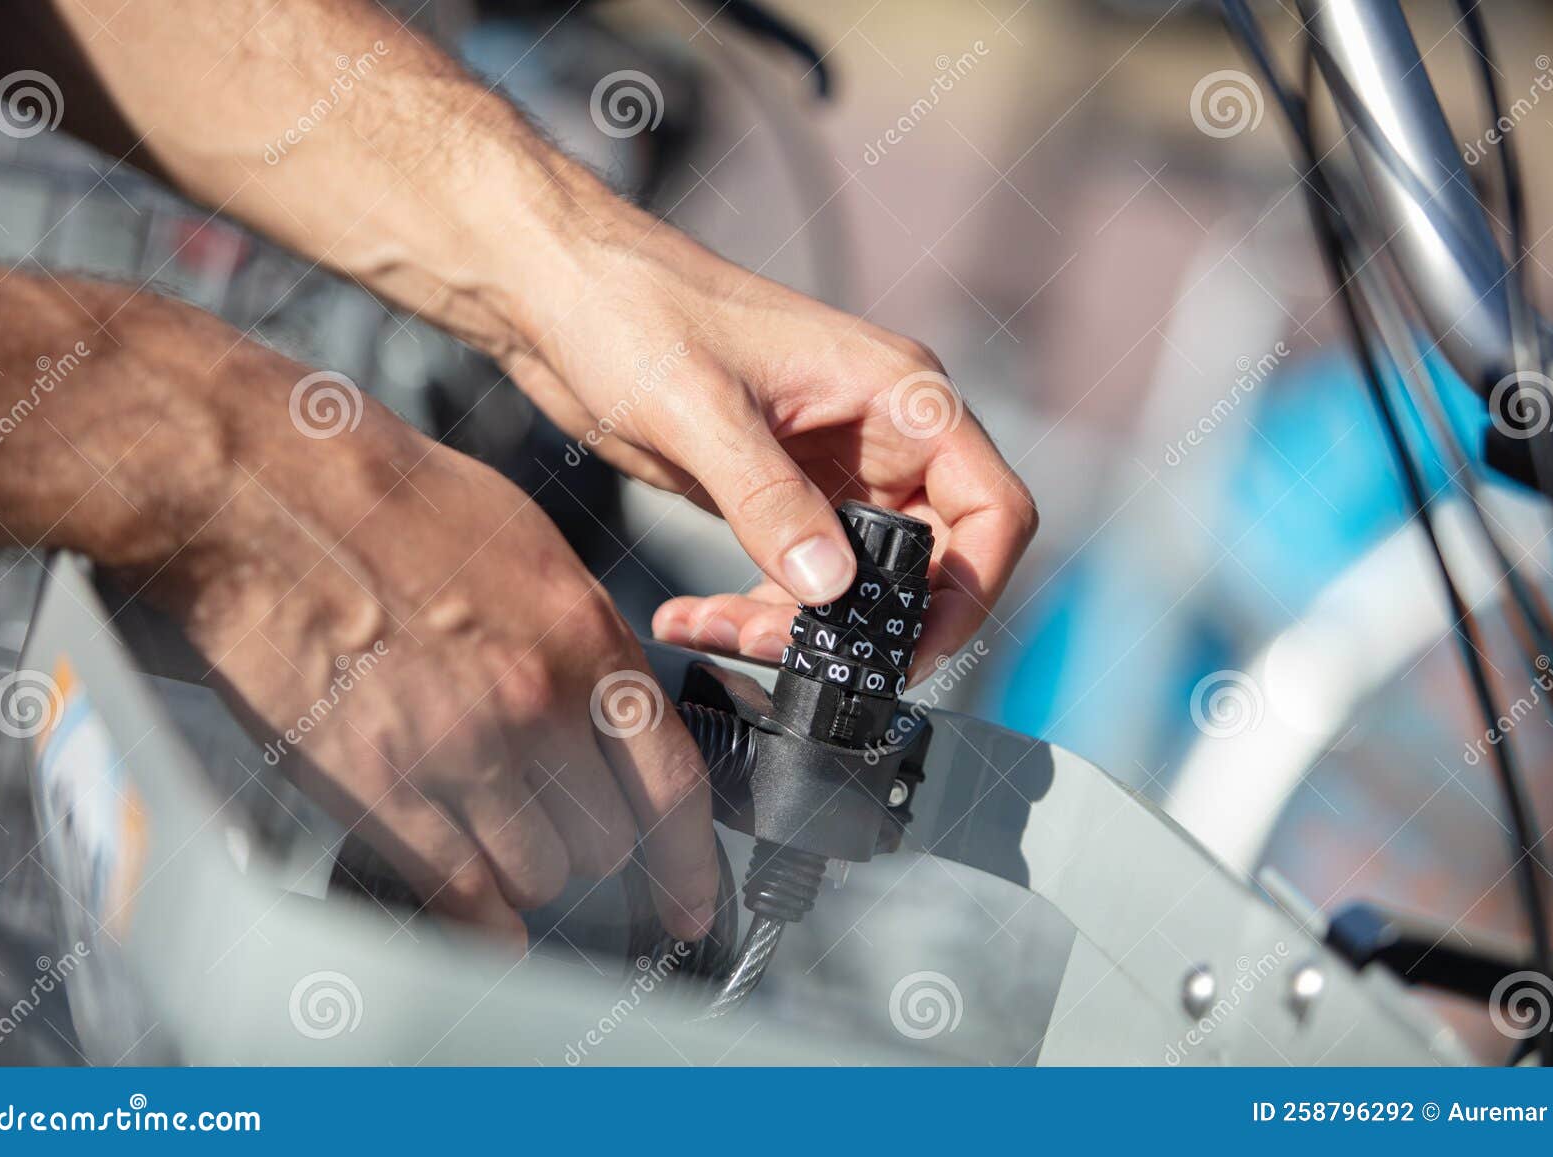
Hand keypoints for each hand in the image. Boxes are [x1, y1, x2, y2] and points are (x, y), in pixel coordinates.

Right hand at [75, 301, 719, 950]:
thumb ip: (586, 640)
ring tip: (488, 832)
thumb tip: (616, 710)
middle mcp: (538, 702)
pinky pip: (462, 897)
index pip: (673, 781)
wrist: (267, 496)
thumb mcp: (532, 551)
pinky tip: (482, 925)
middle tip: (555, 826)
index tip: (689, 899)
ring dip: (525, 870)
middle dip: (590, 845)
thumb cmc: (392, 506)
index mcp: (586, 636)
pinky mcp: (379, 789)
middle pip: (608, 841)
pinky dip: (481, 924)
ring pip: (539, 875)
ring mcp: (460, 752)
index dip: (688, 858)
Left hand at [497, 205, 1038, 675]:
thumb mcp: (700, 408)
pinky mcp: (781, 495)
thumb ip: (768, 501)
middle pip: (927, 564)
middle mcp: (882, 435)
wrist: (560, 287)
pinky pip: (799, 577)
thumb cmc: (634, 307)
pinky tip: (691, 616)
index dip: (972, 590)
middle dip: (863, 623)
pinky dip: (755, 610)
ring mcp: (833, 468)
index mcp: (898, 394)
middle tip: (782, 650)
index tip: (913, 651)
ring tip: (716, 628)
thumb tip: (828, 588)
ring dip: (796, 626)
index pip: (992, 507)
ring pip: (857, 584)